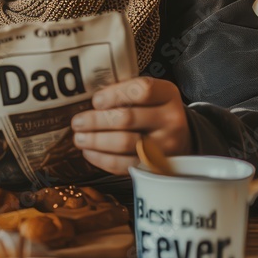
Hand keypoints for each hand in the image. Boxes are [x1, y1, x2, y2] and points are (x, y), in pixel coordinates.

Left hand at [71, 77, 191, 174]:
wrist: (179, 139)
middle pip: (127, 118)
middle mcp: (171, 119)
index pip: (142, 90)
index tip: (96, 101)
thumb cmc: (154, 112)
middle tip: (77, 122)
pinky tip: (89, 152)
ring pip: (124, 143)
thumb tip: (85, 96)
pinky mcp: (156, 166)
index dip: (114, 95)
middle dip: (96, 121)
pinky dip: (101, 159)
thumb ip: (125, 92)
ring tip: (79, 138)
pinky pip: (124, 164)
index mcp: (168, 94)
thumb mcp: (150, 95)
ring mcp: (166, 145)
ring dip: (96, 140)